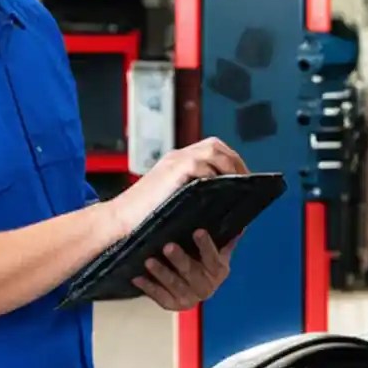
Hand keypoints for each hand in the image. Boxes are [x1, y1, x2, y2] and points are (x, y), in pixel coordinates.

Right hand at [101, 137, 248, 238]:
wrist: (119, 222)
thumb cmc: (144, 219)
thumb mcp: (173, 201)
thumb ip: (194, 194)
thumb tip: (224, 202)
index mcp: (178, 162)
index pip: (212, 150)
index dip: (231, 161)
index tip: (244, 179)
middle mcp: (178, 157)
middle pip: (216, 145)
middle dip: (236, 161)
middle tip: (248, 181)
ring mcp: (175, 161)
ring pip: (213, 150)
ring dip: (230, 166)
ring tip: (241, 184)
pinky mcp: (174, 170)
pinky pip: (203, 164)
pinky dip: (216, 174)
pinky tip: (225, 189)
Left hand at [131, 229, 240, 310]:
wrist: (195, 287)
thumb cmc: (204, 262)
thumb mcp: (217, 251)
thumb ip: (225, 240)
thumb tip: (240, 224)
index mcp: (219, 271)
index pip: (214, 258)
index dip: (206, 246)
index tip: (198, 231)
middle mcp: (206, 287)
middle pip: (192, 273)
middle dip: (180, 260)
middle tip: (168, 246)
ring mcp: (189, 298)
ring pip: (175, 286)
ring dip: (162, 273)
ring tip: (148, 261)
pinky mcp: (173, 305)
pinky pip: (160, 297)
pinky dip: (148, 288)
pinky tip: (137, 278)